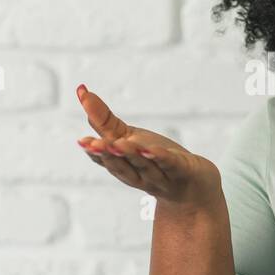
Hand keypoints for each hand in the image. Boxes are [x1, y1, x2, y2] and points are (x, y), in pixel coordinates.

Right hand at [75, 84, 221, 209]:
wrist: (194, 185)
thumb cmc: (156, 159)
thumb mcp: (128, 137)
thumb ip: (103, 119)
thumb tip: (80, 89)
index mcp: (124, 168)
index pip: (106, 161)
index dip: (95, 153)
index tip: (83, 142)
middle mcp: (140, 175)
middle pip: (122, 167)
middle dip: (107, 156)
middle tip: (92, 144)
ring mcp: (162, 176)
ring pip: (144, 166)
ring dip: (130, 156)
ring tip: (117, 143)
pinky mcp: (184, 171)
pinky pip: (171, 164)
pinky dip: (160, 157)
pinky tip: (150, 149)